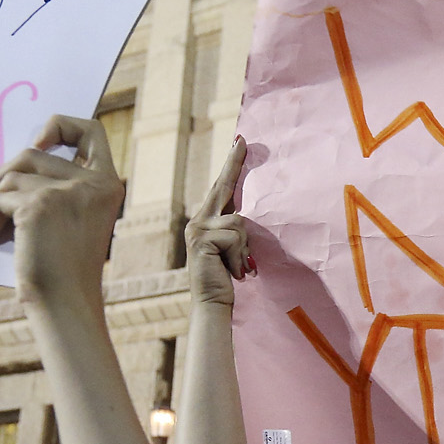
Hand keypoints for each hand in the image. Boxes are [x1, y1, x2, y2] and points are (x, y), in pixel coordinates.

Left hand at [0, 116, 124, 306]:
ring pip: (12, 176)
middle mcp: (94, 182)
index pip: (91, 131)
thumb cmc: (65, 271)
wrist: (65, 303)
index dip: (60, 126)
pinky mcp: (41, 204)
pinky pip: (0, 200)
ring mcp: (69, 191)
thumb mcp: (70, 222)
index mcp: (108, 184)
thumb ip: (56, 191)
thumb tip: (5, 172)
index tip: (36, 143)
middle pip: (34, 152)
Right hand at [184, 139, 251, 308]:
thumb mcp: (233, 249)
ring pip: (238, 222)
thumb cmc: (226, 279)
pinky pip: (234, 237)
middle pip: (222, 187)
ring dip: (245, 248)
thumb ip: (236, 231)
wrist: (213, 303)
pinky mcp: (201, 240)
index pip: (222, 188)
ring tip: (237, 266)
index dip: (231, 165)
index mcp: (206, 221)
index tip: (239, 142)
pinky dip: (239, 257)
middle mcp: (198, 221)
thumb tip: (246, 217)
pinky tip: (233, 271)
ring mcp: (197, 229)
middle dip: (234, 163)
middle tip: (242, 139)